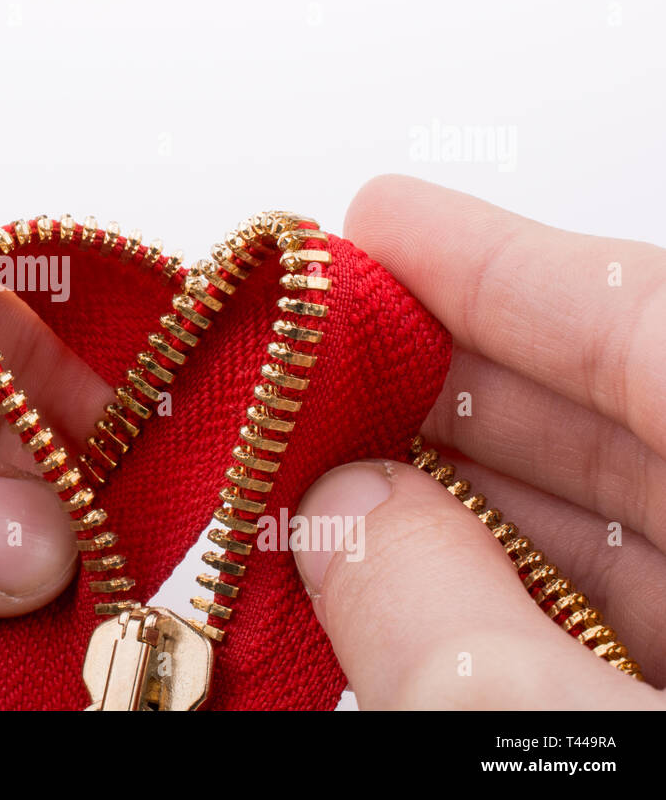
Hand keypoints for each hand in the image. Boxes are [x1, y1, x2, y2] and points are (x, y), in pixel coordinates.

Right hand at [292, 175, 663, 707]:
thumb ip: (442, 624)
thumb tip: (348, 514)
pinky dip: (511, 595)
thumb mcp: (553, 738)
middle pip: (630, 416)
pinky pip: (627, 627)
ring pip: (622, 528)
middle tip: (329, 357)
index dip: (500, 266)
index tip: (380, 224)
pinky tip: (408, 575)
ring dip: (466, 494)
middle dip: (461, 380)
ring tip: (337, 467)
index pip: (651, 325)